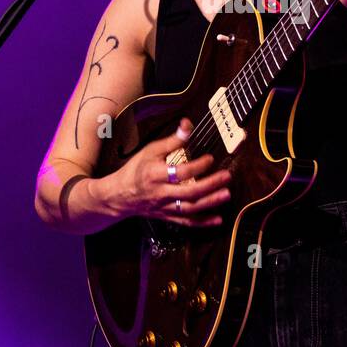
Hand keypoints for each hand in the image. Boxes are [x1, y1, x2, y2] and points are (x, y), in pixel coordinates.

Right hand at [98, 117, 231, 226]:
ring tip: (226, 195)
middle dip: (210, 185)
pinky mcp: (168, 217)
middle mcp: (161, 193)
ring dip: (210, 203)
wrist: (119, 195)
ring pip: (190, 209)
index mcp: (156, 174)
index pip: (181, 172)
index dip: (198, 165)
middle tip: (226, 177)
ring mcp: (165, 207)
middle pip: (189, 192)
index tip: (210, 158)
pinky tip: (218, 219)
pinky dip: (203, 222)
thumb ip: (172, 140)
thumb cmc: (136, 170)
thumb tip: (188, 124)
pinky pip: (187, 222)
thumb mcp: (150, 151)